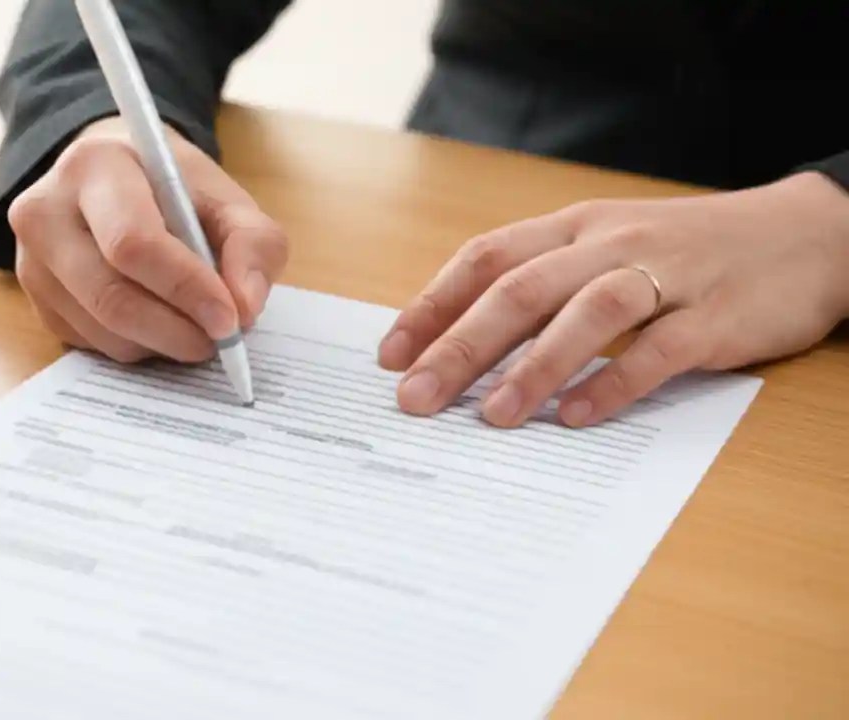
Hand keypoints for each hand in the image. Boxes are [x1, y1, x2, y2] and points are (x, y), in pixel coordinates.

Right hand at [8, 116, 287, 362]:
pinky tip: (159, 322)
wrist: (113, 178)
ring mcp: (31, 261)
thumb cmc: (172, 188)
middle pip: (111, 296)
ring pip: (102, 329)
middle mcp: (46, 212)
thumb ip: (252, 243)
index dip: (185, 288)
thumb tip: (245, 309)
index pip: (133, 242)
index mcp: (94, 167)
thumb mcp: (225, 197)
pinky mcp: (35, 301)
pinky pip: (91, 344)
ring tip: (195, 327)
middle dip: (176, 330)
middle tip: (220, 340)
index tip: (229, 319)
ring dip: (161, 343)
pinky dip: (137, 346)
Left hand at [379, 171, 848, 427]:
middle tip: (415, 398)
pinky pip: (660, 349)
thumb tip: (458, 343)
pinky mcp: (717, 314)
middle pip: (521, 288)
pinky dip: (615, 382)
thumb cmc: (684, 252)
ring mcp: (666, 274)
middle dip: (460, 344)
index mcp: (573, 228)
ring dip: (533, 365)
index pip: (486, 258)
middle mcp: (610, 242)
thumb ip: (543, 283)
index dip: (433, 305)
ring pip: (587, 312)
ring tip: (491, 416)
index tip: (389, 354)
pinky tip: (576, 417)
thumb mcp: (605, 247)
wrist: (805, 235)